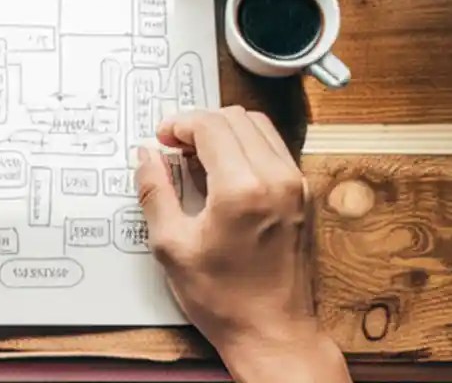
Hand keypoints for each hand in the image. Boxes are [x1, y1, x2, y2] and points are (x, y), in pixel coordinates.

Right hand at [135, 106, 348, 382]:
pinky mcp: (305, 195)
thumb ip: (154, 192)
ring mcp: (297, 185)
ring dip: (225, 131)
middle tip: (175, 146)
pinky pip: (275, 148)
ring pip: (259, 127)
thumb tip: (146, 154)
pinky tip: (224, 171)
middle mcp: (276, 178)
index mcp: (241, 189)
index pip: (210, 126)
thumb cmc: (223, 298)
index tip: (162, 138)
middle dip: (200, 123)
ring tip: (198, 157)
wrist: (275, 333)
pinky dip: (246, 146)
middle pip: (236, 118)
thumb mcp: (172, 246)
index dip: (179, 123)